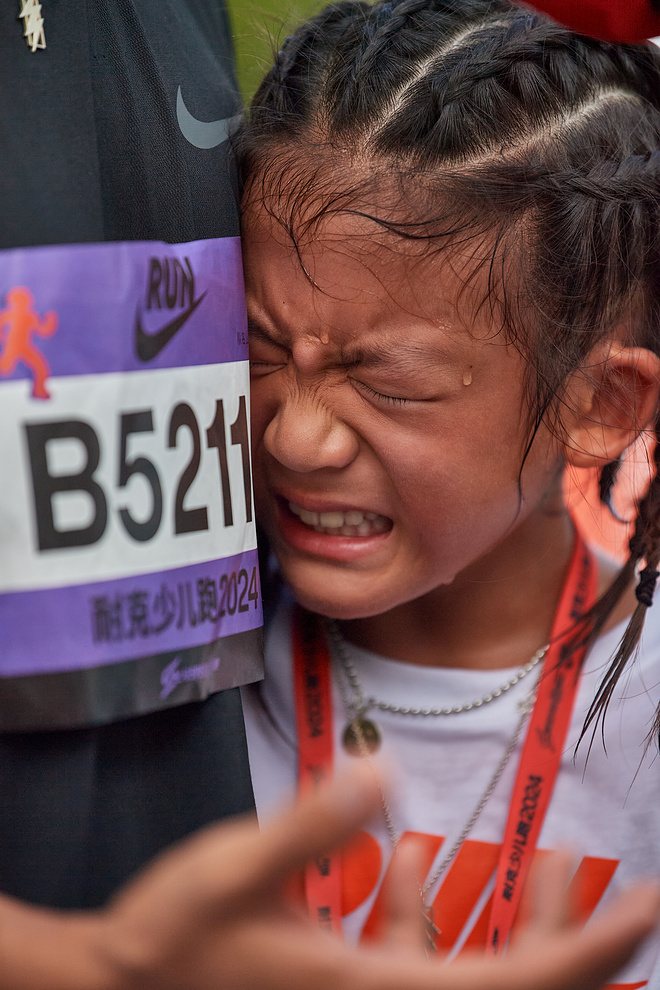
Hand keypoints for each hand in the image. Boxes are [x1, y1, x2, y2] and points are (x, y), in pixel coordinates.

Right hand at [0, 764, 655, 989]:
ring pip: (475, 974)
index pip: (520, 982)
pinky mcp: (346, 989)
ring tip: (559, 862)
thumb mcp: (235, 872)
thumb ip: (309, 823)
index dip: (594, 946)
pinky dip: (434, 917)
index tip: (650, 902)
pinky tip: (409, 858)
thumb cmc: (172, 942)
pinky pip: (419, 961)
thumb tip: (381, 771)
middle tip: (633, 893)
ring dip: (527, 927)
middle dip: (583, 945)